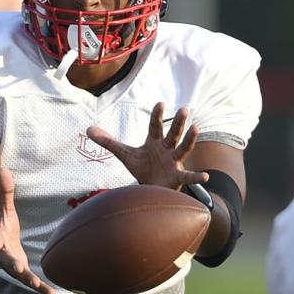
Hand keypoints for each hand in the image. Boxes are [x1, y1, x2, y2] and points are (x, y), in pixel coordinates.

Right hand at [0, 167, 55, 293]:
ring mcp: (13, 268)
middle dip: (12, 265)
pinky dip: (41, 289)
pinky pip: (32, 282)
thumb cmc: (1, 226)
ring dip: (31, 282)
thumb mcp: (4, 209)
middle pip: (7, 261)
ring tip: (41, 288)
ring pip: (21, 277)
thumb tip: (3, 169)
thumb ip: (5, 192)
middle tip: (18, 269)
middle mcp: (4, 256)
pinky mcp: (23, 274)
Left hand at [86, 102, 208, 189]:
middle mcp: (167, 149)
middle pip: (173, 133)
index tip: (160, 103)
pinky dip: (197, 177)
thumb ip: (108, 142)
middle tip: (184, 109)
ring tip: (196, 128)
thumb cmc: (142, 168)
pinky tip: (205, 177)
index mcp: (155, 142)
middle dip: (178, 122)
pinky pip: (188, 177)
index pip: (155, 126)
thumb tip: (88, 129)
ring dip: (189, 139)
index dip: (157, 115)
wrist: (151, 189)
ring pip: (183, 149)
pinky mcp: (178, 177)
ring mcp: (174, 162)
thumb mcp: (124, 154)